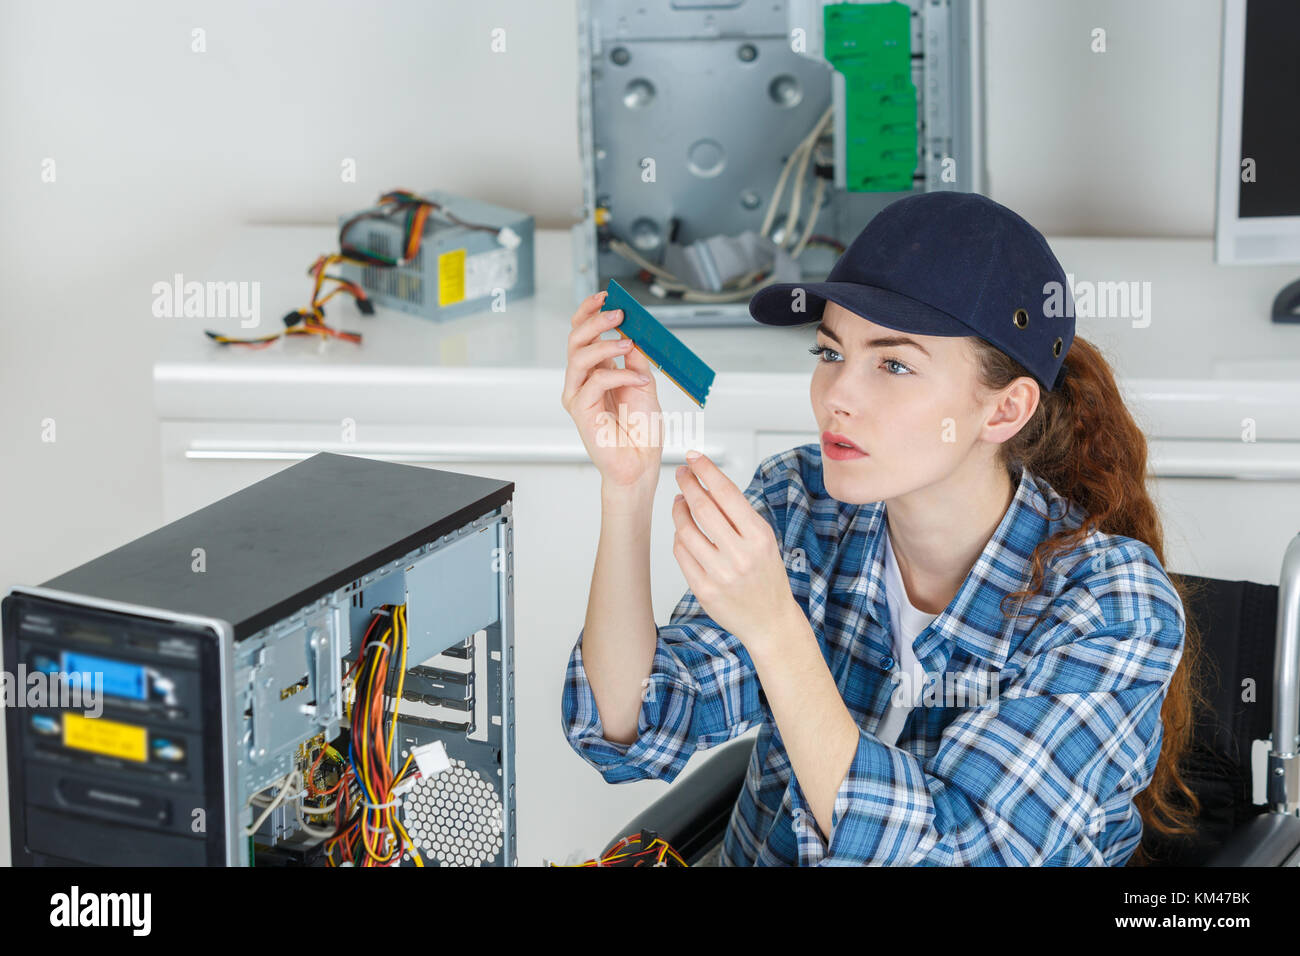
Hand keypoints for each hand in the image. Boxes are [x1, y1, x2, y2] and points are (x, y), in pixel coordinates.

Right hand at [560, 290, 663, 489]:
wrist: (641, 463)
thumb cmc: (641, 430)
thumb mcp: (644, 383)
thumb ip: (635, 358)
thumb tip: (632, 331)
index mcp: (595, 371)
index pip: (582, 333)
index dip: (589, 311)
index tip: (606, 295)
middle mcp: (582, 380)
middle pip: (575, 339)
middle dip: (595, 321)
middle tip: (617, 313)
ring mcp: (578, 395)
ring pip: (579, 357)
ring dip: (605, 344)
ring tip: (628, 342)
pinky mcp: (580, 411)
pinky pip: (594, 382)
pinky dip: (618, 375)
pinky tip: (636, 379)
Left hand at [670, 451, 803, 656]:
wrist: (770, 621)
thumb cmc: (766, 577)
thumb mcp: (763, 540)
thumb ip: (739, 516)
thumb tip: (707, 484)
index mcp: (759, 536)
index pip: (727, 493)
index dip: (707, 470)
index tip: (694, 457)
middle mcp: (740, 554)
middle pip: (703, 507)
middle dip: (688, 485)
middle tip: (682, 475)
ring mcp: (720, 574)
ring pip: (686, 530)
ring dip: (678, 511)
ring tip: (680, 503)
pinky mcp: (704, 590)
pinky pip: (681, 554)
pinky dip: (679, 538)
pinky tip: (683, 532)